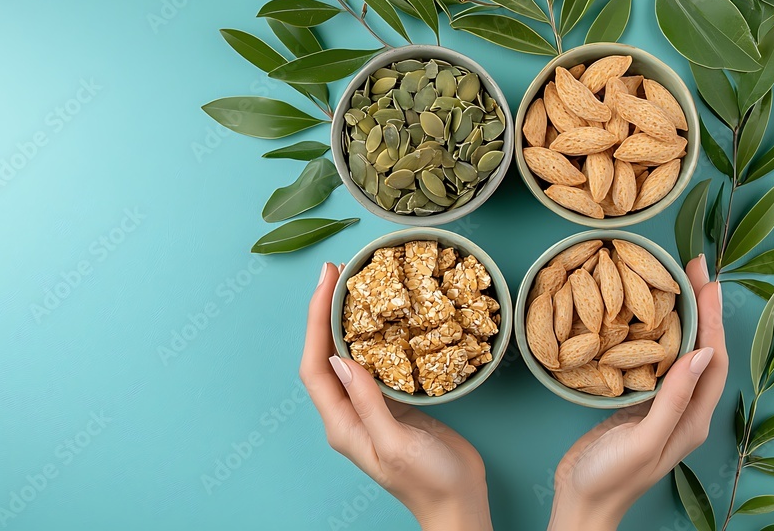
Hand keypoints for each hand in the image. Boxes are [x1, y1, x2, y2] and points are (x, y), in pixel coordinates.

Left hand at [300, 262, 492, 530]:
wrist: (458, 504)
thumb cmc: (428, 482)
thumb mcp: (396, 443)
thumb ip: (367, 402)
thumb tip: (340, 358)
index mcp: (340, 423)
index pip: (314, 365)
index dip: (315, 320)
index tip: (325, 282)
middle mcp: (348, 411)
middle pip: (326, 353)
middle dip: (326, 310)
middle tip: (337, 270)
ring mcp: (370, 406)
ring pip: (349, 353)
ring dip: (347, 318)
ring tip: (355, 283)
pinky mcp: (394, 402)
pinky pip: (375, 361)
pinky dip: (375, 334)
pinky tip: (385, 315)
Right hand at [548, 254, 726, 530]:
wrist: (581, 500)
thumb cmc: (611, 476)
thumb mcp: (644, 439)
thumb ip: (674, 399)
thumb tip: (701, 352)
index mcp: (694, 417)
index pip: (712, 357)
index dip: (711, 316)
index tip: (704, 278)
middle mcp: (683, 408)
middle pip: (699, 348)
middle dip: (698, 307)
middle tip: (688, 267)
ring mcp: (659, 405)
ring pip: (676, 351)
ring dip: (676, 316)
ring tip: (667, 282)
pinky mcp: (635, 402)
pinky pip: (651, 360)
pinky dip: (650, 333)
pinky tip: (637, 318)